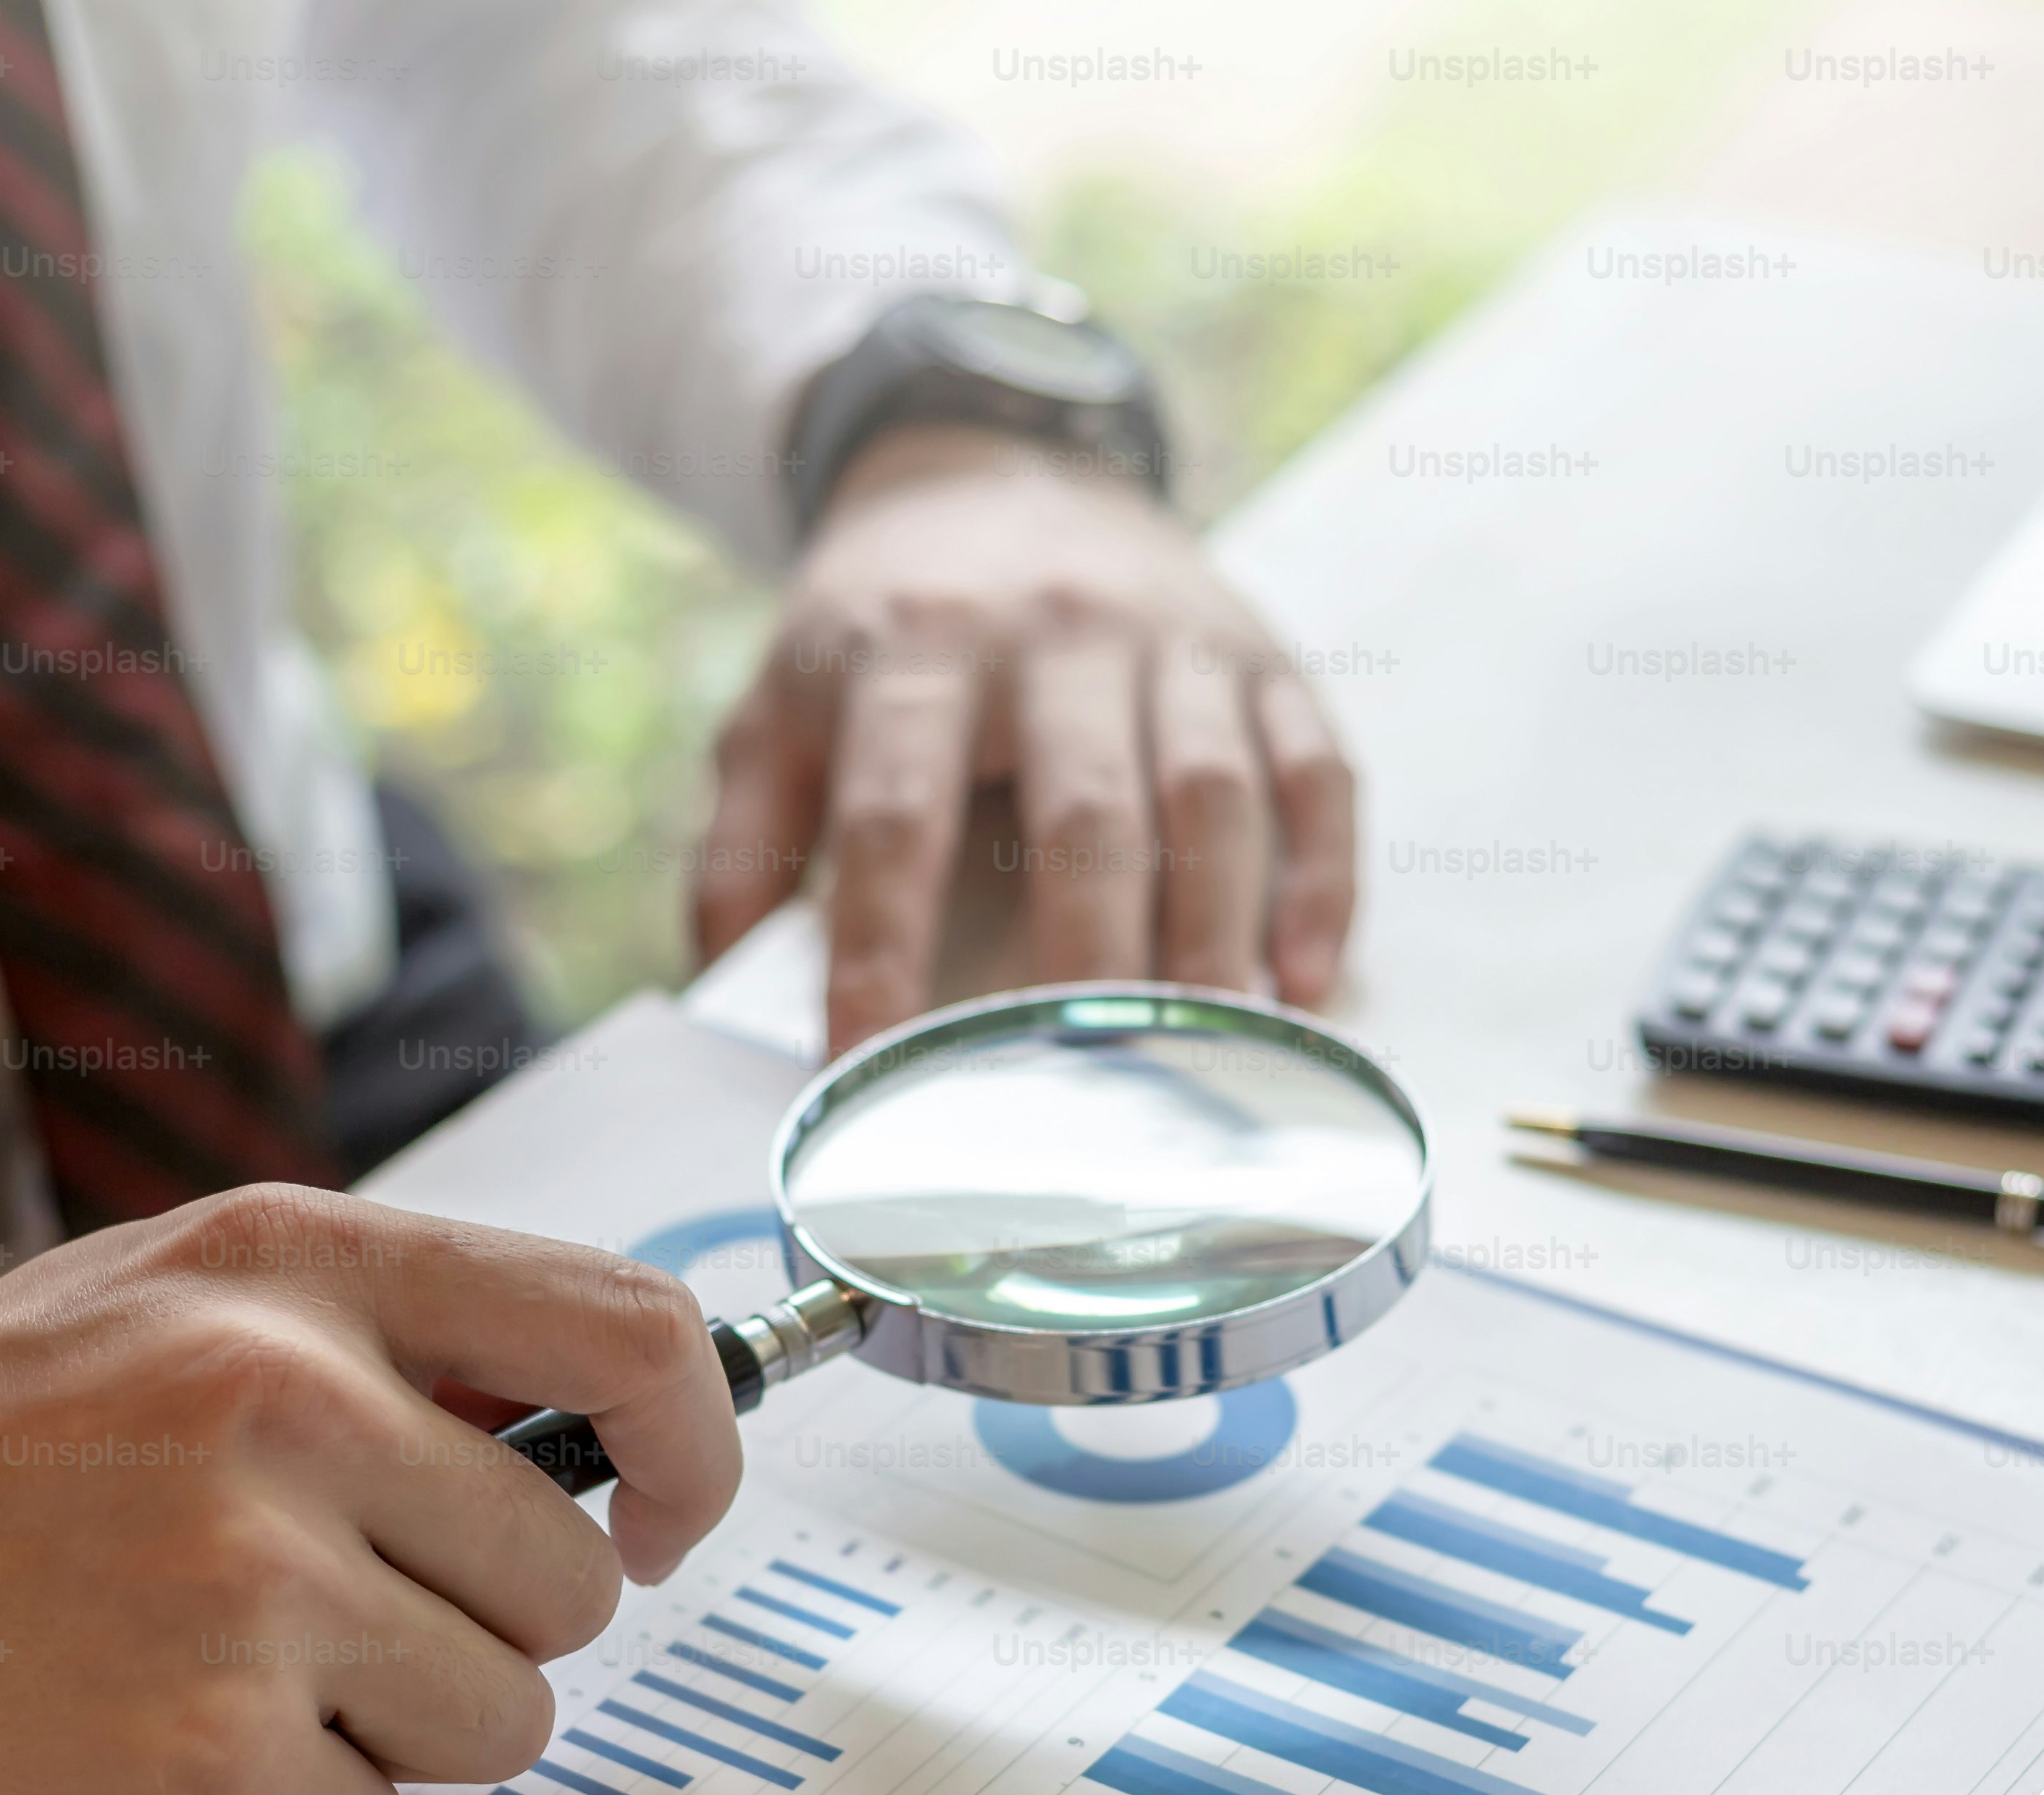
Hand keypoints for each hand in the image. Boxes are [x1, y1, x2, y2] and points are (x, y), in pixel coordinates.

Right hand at [0, 1191, 738, 1794]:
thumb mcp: (165, 1301)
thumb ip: (378, 1340)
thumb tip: (603, 1434)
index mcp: (291, 1265)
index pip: (627, 1329)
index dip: (693, 1443)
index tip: (661, 1515)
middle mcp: (285, 1401)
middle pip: (568, 1581)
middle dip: (483, 1630)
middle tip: (320, 1621)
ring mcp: (244, 1585)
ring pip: (499, 1721)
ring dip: (391, 1736)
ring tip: (214, 1677)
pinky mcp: (199, 1756)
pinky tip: (148, 1752)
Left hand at [693, 425, 1359, 1051]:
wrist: (996, 464)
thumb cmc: (882, 625)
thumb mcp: (779, 701)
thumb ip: (741, 841)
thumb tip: (721, 985)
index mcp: (913, 646)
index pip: (894, 814)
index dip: (876, 947)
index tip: (865, 1068)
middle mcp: (1053, 632)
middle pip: (1082, 809)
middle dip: (1083, 956)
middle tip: (1079, 1082)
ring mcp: (1173, 642)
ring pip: (1212, 794)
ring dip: (1215, 932)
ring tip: (1207, 1050)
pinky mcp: (1264, 659)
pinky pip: (1316, 772)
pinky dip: (1322, 882)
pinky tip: (1306, 984)